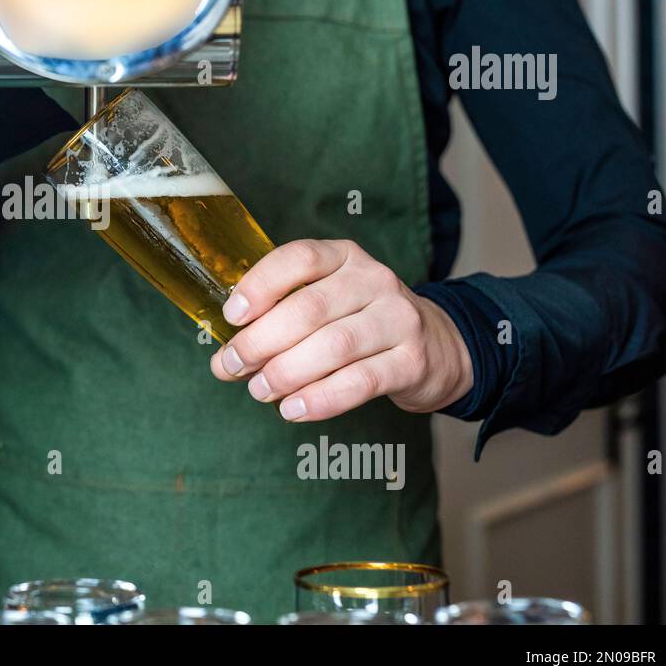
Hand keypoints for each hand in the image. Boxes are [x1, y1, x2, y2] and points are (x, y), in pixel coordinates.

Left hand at [209, 239, 473, 420]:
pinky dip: (320, 398)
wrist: (437, 346)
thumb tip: (228, 349)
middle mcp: (374, 280)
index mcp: (344, 256)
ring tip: (259, 390)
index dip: (260, 285)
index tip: (230, 316)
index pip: (299, 258)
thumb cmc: (361, 321)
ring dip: (286, 372)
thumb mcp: (329, 298)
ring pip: (333, 346)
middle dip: (260, 341)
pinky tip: (293, 409)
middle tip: (231, 365)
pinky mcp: (412, 361)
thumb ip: (283, 312)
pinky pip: (360, 382)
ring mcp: (397, 319)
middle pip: (308, 309)